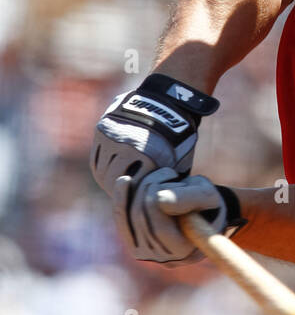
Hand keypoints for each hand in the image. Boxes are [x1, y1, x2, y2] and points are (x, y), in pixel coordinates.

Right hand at [91, 74, 219, 197]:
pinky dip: (102, 168)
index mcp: (151, 156)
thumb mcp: (178, 163)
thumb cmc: (177, 139)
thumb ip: (166, 186)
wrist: (167, 103)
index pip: (136, 190)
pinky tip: (110, 174)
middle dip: (121, 192)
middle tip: (125, 198)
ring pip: (104, 172)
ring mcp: (114, 137)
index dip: (136, 199)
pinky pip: (96, 158)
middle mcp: (129, 146)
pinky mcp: (103, 130)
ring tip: (118, 188)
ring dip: (110, 182)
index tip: (139, 203)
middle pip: (116, 183)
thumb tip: (159, 210)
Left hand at [113, 167, 245, 265]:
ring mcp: (147, 254)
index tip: (172, 175)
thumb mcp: (208, 197)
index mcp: (185, 251)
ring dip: (141, 189)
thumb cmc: (207, 204)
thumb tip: (159, 200)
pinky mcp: (135, 245)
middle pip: (142, 218)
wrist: (202, 214)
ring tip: (159, 177)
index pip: (160, 225)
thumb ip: (190, 198)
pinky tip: (124, 181)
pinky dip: (121, 199)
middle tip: (168, 174)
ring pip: (130, 216)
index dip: (159, 195)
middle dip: (150, 188)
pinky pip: (122, 221)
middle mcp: (163, 259)